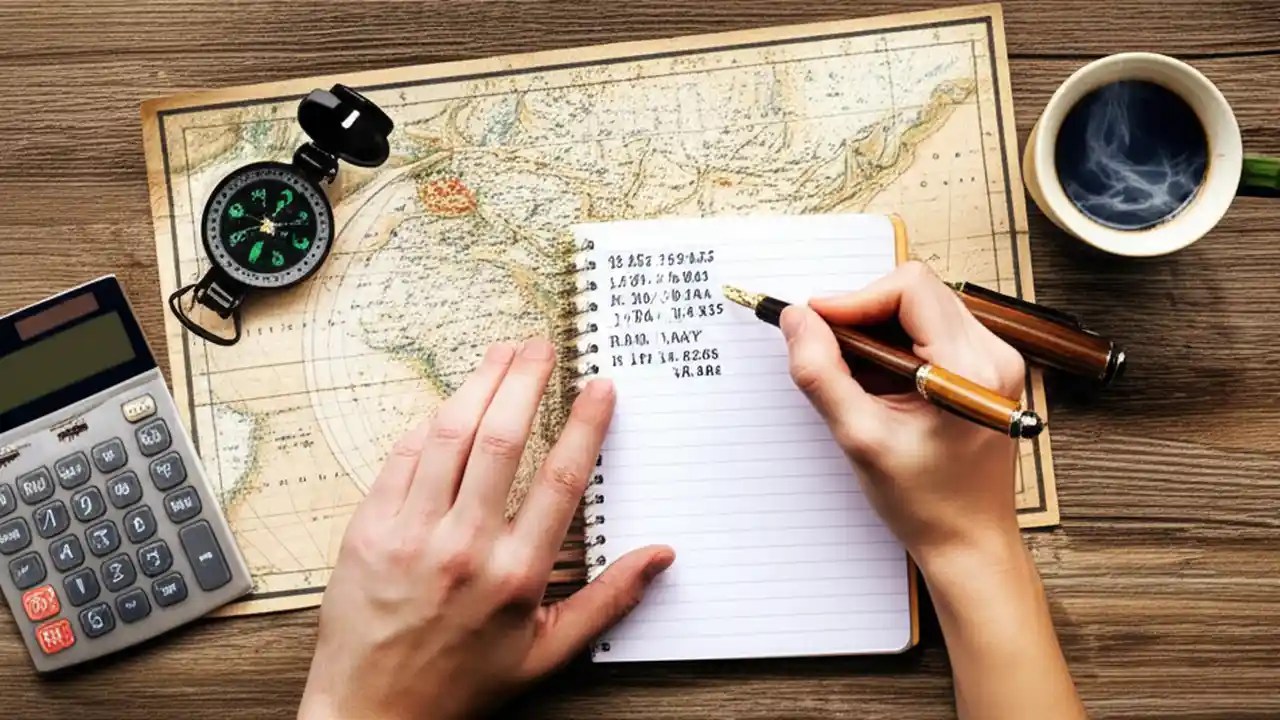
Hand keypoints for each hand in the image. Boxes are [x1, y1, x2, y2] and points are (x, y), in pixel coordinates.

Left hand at [298, 339, 674, 719]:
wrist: (373, 714)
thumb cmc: (463, 684)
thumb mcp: (548, 653)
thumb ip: (608, 600)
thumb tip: (662, 556)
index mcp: (516, 575)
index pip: (561, 479)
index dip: (585, 424)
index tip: (599, 387)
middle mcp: (464, 546)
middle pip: (501, 439)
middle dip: (524, 380)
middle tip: (541, 347)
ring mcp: (410, 534)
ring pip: (447, 437)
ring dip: (476, 385)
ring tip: (499, 354)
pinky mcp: (368, 530)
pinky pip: (400, 459)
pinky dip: (426, 425)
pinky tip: (447, 405)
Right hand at [780, 262, 1026, 569]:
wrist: (970, 542)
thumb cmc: (925, 502)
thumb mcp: (860, 438)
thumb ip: (822, 374)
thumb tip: (796, 320)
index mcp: (971, 368)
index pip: (911, 288)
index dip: (855, 298)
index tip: (816, 324)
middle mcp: (993, 354)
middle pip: (916, 292)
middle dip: (863, 313)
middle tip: (826, 348)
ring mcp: (993, 360)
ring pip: (921, 307)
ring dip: (876, 329)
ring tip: (853, 374)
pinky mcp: (984, 369)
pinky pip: (931, 330)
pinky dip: (894, 344)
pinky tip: (877, 382)